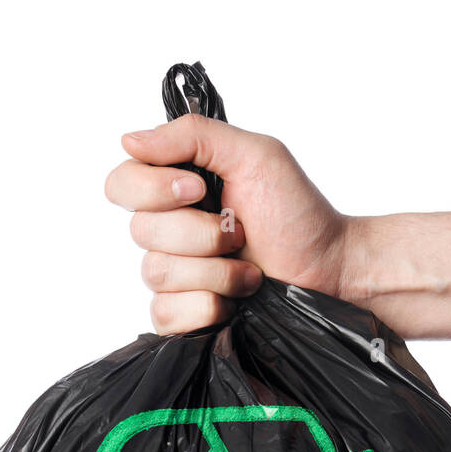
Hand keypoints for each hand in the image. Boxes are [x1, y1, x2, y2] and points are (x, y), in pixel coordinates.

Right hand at [105, 116, 349, 332]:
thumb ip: (193, 136)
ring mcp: (174, 276)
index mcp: (176, 189)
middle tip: (241, 233)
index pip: (122, 182)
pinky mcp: (183, 315)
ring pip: (156, 273)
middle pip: (141, 231)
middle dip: (201, 234)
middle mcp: (167, 231)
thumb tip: (129, 140)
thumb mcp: (254, 154)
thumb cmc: (297, 213)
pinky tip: (234, 302)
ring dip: (214, 271)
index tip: (199, 191)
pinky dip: (206, 307)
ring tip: (249, 272)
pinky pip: (165, 314)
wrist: (329, 269)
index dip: (153, 189)